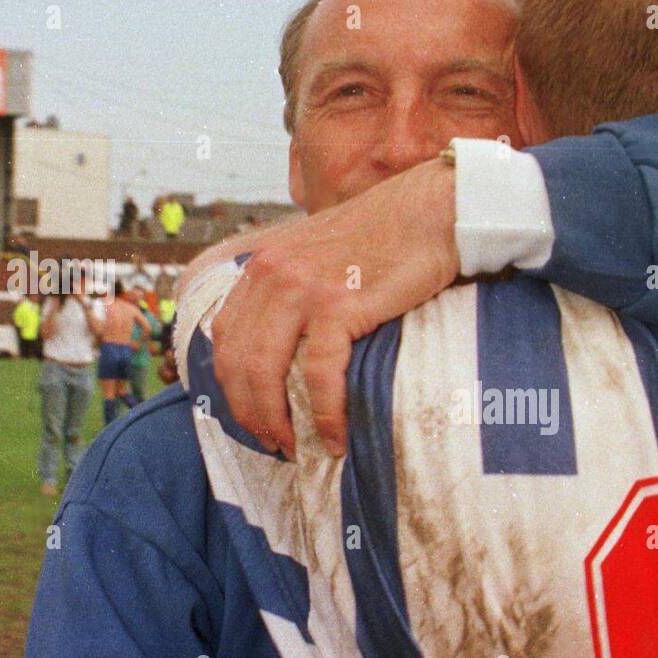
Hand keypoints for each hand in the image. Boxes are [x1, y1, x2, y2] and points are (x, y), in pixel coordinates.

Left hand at [210, 158, 457, 457]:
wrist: (432, 210)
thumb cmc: (389, 236)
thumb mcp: (322, 254)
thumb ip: (296, 287)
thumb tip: (292, 341)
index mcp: (263, 265)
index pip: (225, 337)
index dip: (233, 386)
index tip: (255, 416)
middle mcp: (272, 274)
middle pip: (237, 362)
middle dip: (251, 414)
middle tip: (276, 444)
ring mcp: (302, 288)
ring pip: (265, 372)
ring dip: (278, 421)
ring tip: (298, 448)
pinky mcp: (339, 304)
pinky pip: (319, 374)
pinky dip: (324, 415)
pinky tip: (336, 437)